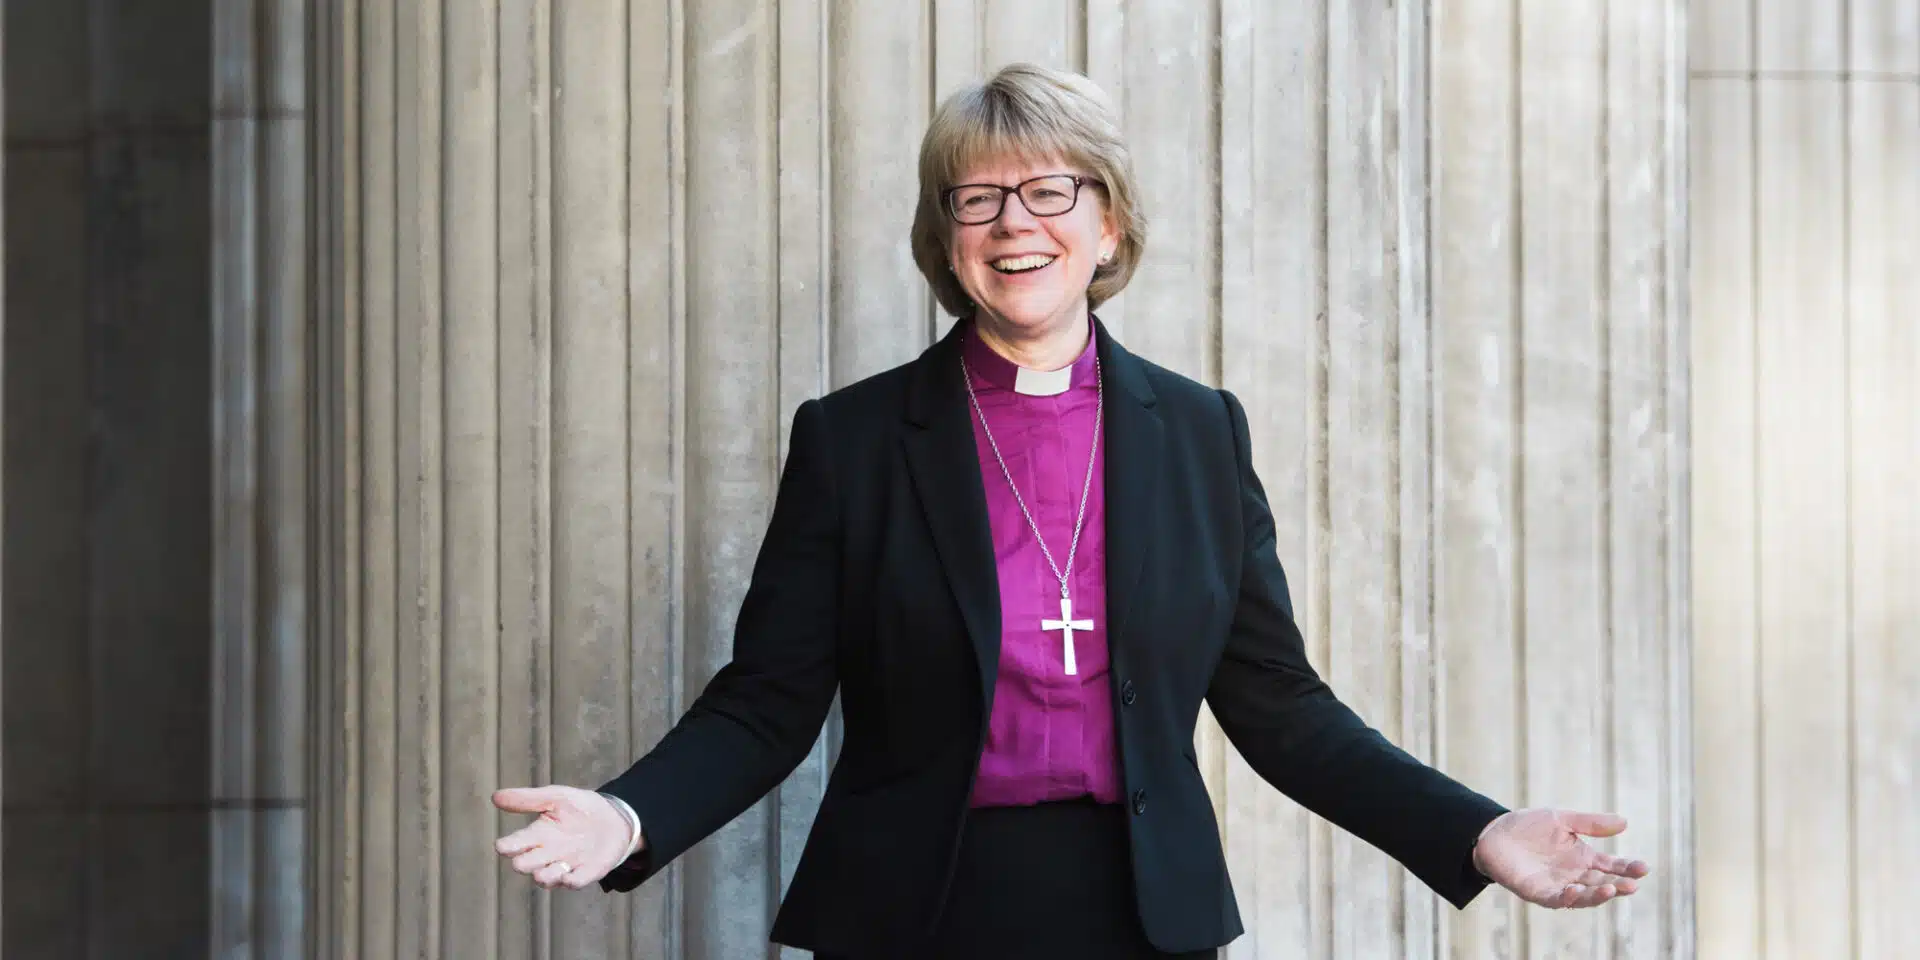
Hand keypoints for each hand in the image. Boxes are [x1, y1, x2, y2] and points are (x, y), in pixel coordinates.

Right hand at [492, 785, 634, 889]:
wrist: (614, 816)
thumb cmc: (579, 808)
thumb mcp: (555, 797)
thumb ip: (528, 798)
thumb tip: (495, 796)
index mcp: (536, 835)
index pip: (513, 845)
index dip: (506, 847)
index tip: (503, 846)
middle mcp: (546, 854)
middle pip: (525, 865)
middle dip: (524, 863)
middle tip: (525, 859)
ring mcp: (566, 865)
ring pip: (545, 879)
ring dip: (545, 875)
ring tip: (548, 868)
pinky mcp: (586, 872)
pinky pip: (575, 882)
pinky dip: (571, 881)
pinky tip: (568, 877)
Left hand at [1472, 808, 1650, 908]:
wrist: (1493, 833)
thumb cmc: (1528, 825)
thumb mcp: (1562, 819)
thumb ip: (1591, 823)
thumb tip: (1625, 821)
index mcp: (1583, 857)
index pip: (1611, 866)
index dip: (1628, 868)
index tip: (1644, 868)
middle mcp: (1574, 874)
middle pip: (1602, 884)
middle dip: (1619, 886)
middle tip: (1633, 884)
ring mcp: (1557, 885)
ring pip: (1583, 896)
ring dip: (1597, 896)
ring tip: (1611, 890)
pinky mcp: (1538, 892)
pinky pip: (1556, 899)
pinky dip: (1567, 897)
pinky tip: (1575, 890)